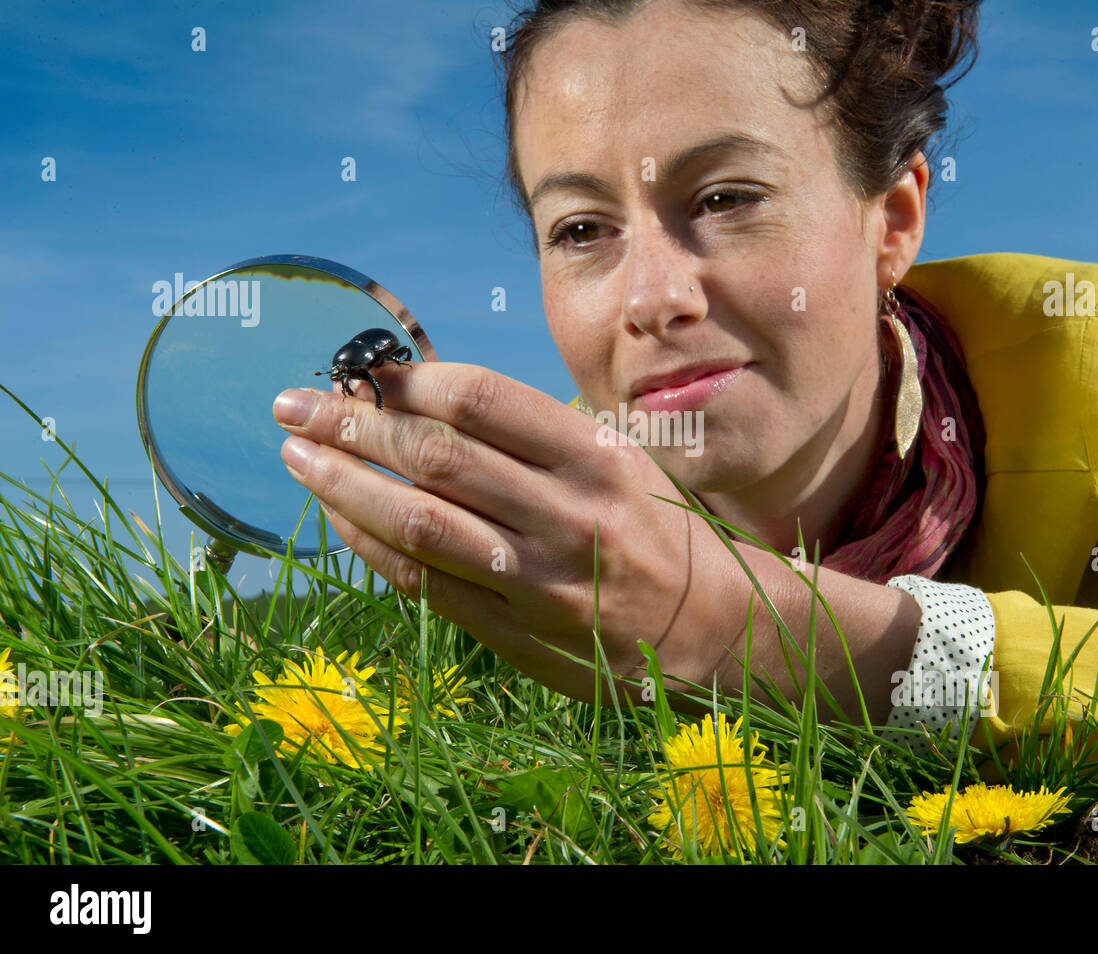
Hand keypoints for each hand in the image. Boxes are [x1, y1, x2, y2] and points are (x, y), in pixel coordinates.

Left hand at [271, 364, 755, 702]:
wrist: (714, 632)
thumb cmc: (659, 533)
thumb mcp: (621, 463)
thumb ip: (537, 437)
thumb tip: (427, 399)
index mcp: (596, 457)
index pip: (482, 399)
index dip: (410, 380)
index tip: (365, 373)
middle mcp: (566, 513)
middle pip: (435, 454)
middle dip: (352, 423)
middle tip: (295, 405)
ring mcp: (538, 578)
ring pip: (416, 520)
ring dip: (343, 483)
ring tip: (296, 455)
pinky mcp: (517, 632)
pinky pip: (424, 582)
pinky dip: (370, 546)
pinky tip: (338, 516)